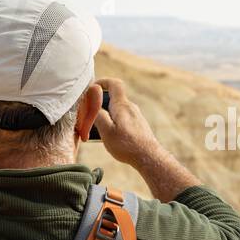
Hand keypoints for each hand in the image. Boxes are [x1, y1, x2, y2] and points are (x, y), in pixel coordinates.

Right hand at [92, 77, 200, 200]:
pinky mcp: (138, 126)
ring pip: (118, 110)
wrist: (148, 157)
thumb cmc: (127, 145)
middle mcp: (130, 108)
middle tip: (91, 116)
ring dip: (107, 116)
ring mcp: (136, 117)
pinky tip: (111, 137)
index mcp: (122, 106)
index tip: (93, 89)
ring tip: (99, 131)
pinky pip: (123, 119)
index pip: (114, 84)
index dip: (102, 82)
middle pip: (113, 98)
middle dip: (100, 104)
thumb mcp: (106, 131)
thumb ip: (98, 115)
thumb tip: (94, 105)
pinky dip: (114, 123)